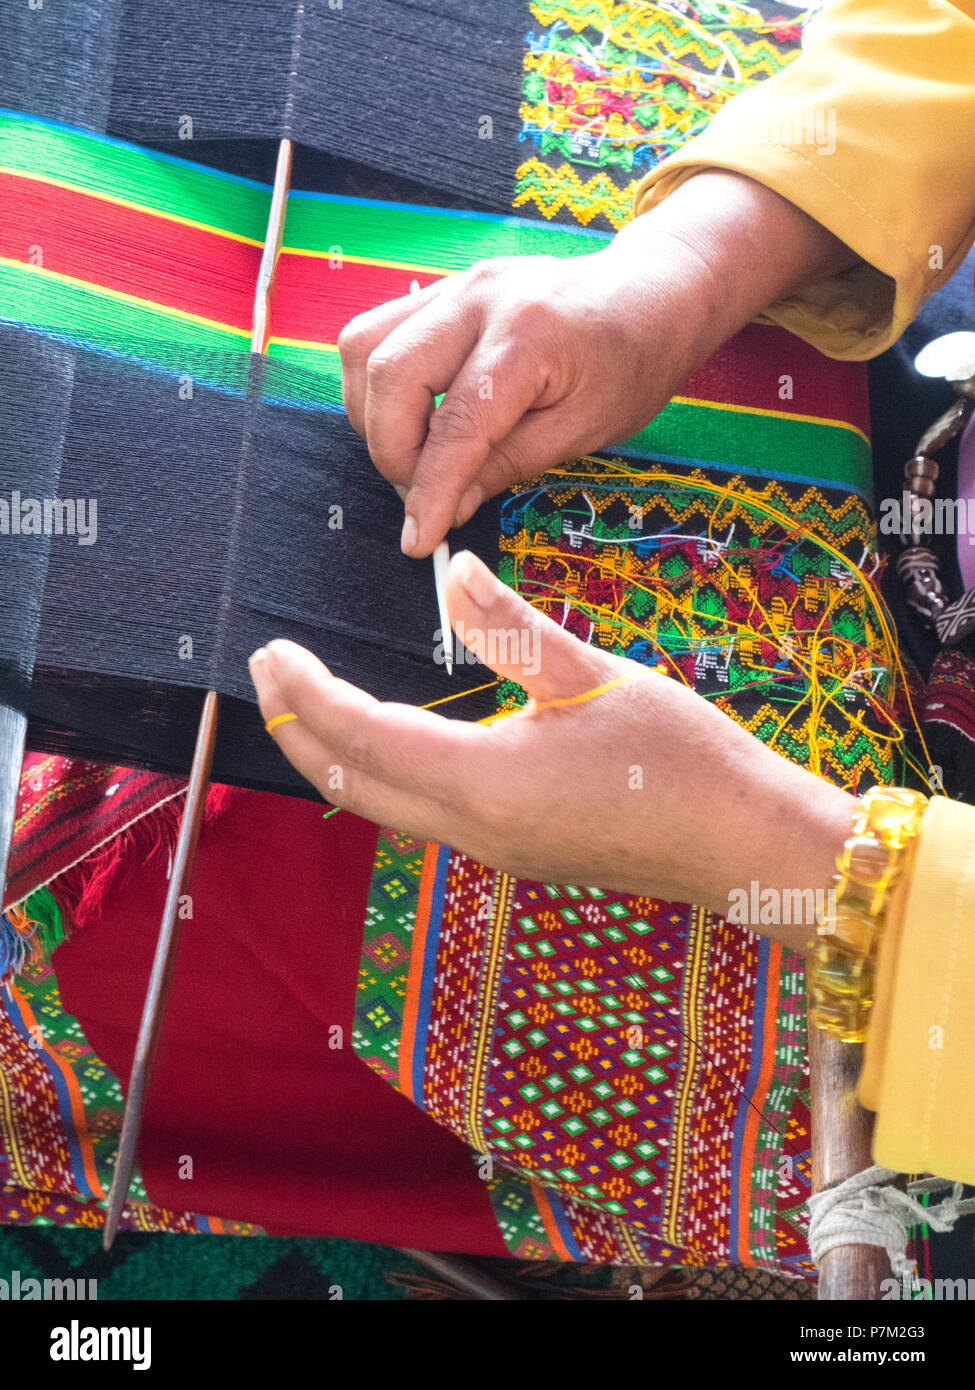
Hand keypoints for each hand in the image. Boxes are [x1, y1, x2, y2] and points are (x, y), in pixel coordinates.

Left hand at [248, 551, 854, 949]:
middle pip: (350, 786)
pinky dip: (375, 774)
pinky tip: (380, 737)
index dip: (308, 694)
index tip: (271, 651)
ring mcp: (489, 850)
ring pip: (378, 807)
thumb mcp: (596, 675)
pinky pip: (414, 815)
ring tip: (305, 702)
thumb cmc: (683, 758)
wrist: (742, 844)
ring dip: (332, 756)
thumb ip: (512, 628)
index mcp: (486, 782)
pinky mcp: (510, 852)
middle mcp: (473, 829)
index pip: (363, 736)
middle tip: (267, 672)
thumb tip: (454, 571)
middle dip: (297, 730)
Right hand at [338, 171, 856, 557]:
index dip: (429, 491)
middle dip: (392, 452)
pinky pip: (377, 334)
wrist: (650, 293)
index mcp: (529, 337)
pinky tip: (410, 421)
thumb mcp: (582, 430)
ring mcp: (455, 286)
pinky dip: (378, 387)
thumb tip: (445, 508)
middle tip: (421, 496)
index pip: (455, 424)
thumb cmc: (630, 364)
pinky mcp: (443, 290)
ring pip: (364, 347)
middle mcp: (481, 299)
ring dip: (373, 417)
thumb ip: (507, 465)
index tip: (417, 540)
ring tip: (414, 459)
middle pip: (389, 374)